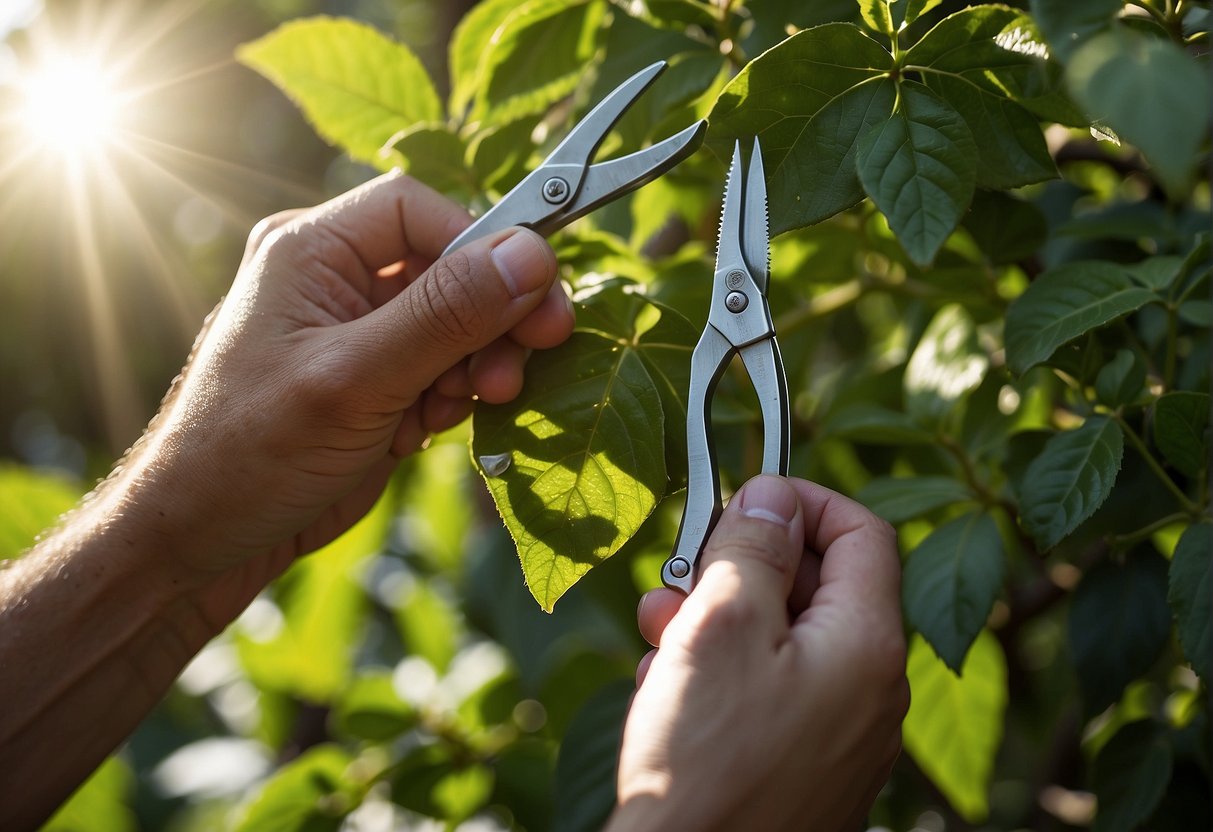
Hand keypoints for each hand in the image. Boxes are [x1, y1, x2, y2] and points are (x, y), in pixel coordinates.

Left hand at [118, 171, 572, 622]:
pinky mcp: (380, 383)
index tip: (535, 294)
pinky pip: (447, 369)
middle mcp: (339, 278)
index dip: (483, 246)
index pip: (421, 211)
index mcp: (312, 249)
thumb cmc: (249, 453)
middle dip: (492, 318)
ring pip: (460, 323)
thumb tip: (532, 255)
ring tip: (455, 409)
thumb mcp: (353, 379)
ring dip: (476, 366)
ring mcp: (362, 333)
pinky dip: (453, 399)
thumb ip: (444, 315)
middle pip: (452, 267)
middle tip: (523, 363)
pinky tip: (422, 432)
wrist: (202, 542)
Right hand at [609, 476, 908, 831]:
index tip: (745, 494)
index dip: (803, 499)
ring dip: (719, 618)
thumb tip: (772, 496)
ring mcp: (840, 735)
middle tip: (680, 570)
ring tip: (658, 631)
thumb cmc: (708, 759)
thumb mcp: (721, 626)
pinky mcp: (806, 767)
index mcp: (866, 645)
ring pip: (784, 640)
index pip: (862, 532)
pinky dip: (724, 672)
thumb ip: (752, 550)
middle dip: (742, 566)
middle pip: (816, 586)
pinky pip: (773, 692)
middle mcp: (870, 690)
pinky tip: (668, 687)